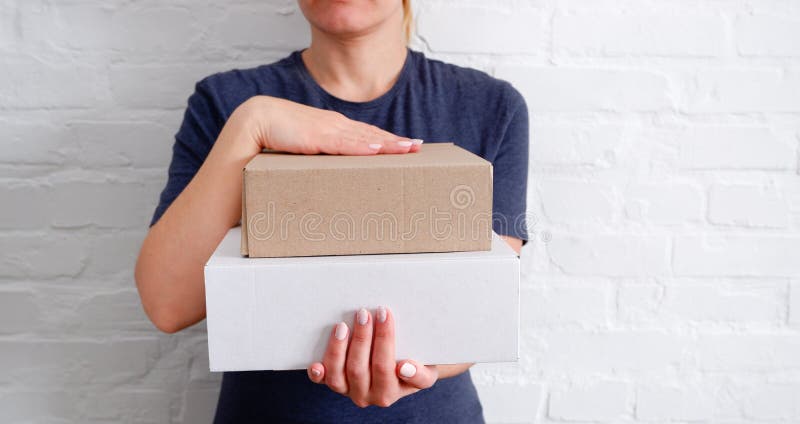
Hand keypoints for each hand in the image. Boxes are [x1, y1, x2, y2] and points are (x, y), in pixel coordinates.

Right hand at [238, 96, 421, 154]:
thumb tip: (329, 172)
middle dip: (396, 141)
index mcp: (332, 128)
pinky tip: (380, 150)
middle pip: (372, 134)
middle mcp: (335, 125)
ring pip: (365, 138)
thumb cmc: (275, 136)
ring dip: (388, 144)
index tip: (405, 144)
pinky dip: (364, 147)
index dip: (386, 139)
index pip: (365, 134)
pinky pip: (346, 144)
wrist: (254, 122)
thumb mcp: (304, 147)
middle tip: (418, 147)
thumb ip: (319, 155)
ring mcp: (328, 130)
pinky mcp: (318, 137)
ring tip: (409, 149)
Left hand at [307, 306, 438, 407]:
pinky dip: (318, 373)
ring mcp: (348, 390)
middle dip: (361, 337)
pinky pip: (323, 380)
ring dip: (338, 349)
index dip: (383, 338)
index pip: (384, 366)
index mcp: (389, 393)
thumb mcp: (427, 372)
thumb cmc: (417, 366)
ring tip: (343, 326)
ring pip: (337, 374)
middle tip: (364, 312)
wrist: (405, 371)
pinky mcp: (335, 383)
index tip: (384, 313)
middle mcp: (366, 396)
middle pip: (359, 367)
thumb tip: (403, 367)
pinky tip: (316, 362)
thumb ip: (420, 375)